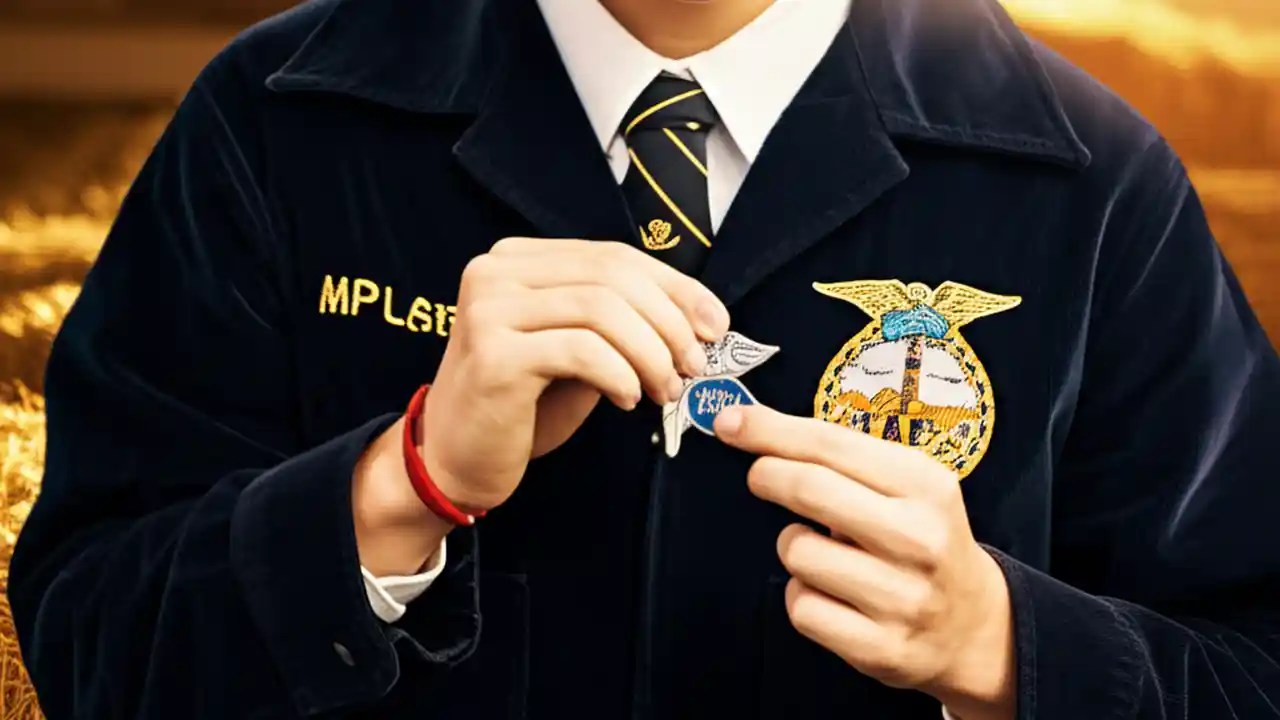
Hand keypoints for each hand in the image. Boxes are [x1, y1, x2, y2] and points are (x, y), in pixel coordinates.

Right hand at [352, 238, 730, 574]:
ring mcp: (489, 310)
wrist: (455, 461)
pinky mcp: (492, 355)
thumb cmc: (522, 408)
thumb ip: (621, 323)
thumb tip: (699, 317)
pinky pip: (582, 351)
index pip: (615, 257)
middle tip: (695, 365)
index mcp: (517, 261)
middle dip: (669, 322)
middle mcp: (496, 272)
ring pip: (602, 309)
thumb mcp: (578, 352)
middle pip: (613, 276)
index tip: (716, 325)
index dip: (676, 288)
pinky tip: (628, 400)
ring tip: (666, 389)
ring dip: (651, 352)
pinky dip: (619, 374)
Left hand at [715, 405, 1014, 719]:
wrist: (974, 626)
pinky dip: (802, 595)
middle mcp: (919, 539)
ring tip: (825, 552)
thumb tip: (749, 425)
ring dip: (794, 546)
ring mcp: (901, 597)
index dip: (769, 430)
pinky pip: (800, 606)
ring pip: (796, 552)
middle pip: (808, 489)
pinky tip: (831, 593)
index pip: (830, 444)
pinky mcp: (880, 647)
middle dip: (767, 475)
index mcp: (925, 485)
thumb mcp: (905, 486)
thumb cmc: (921, 539)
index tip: (730, 422)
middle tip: (761, 477)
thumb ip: (840, 457)